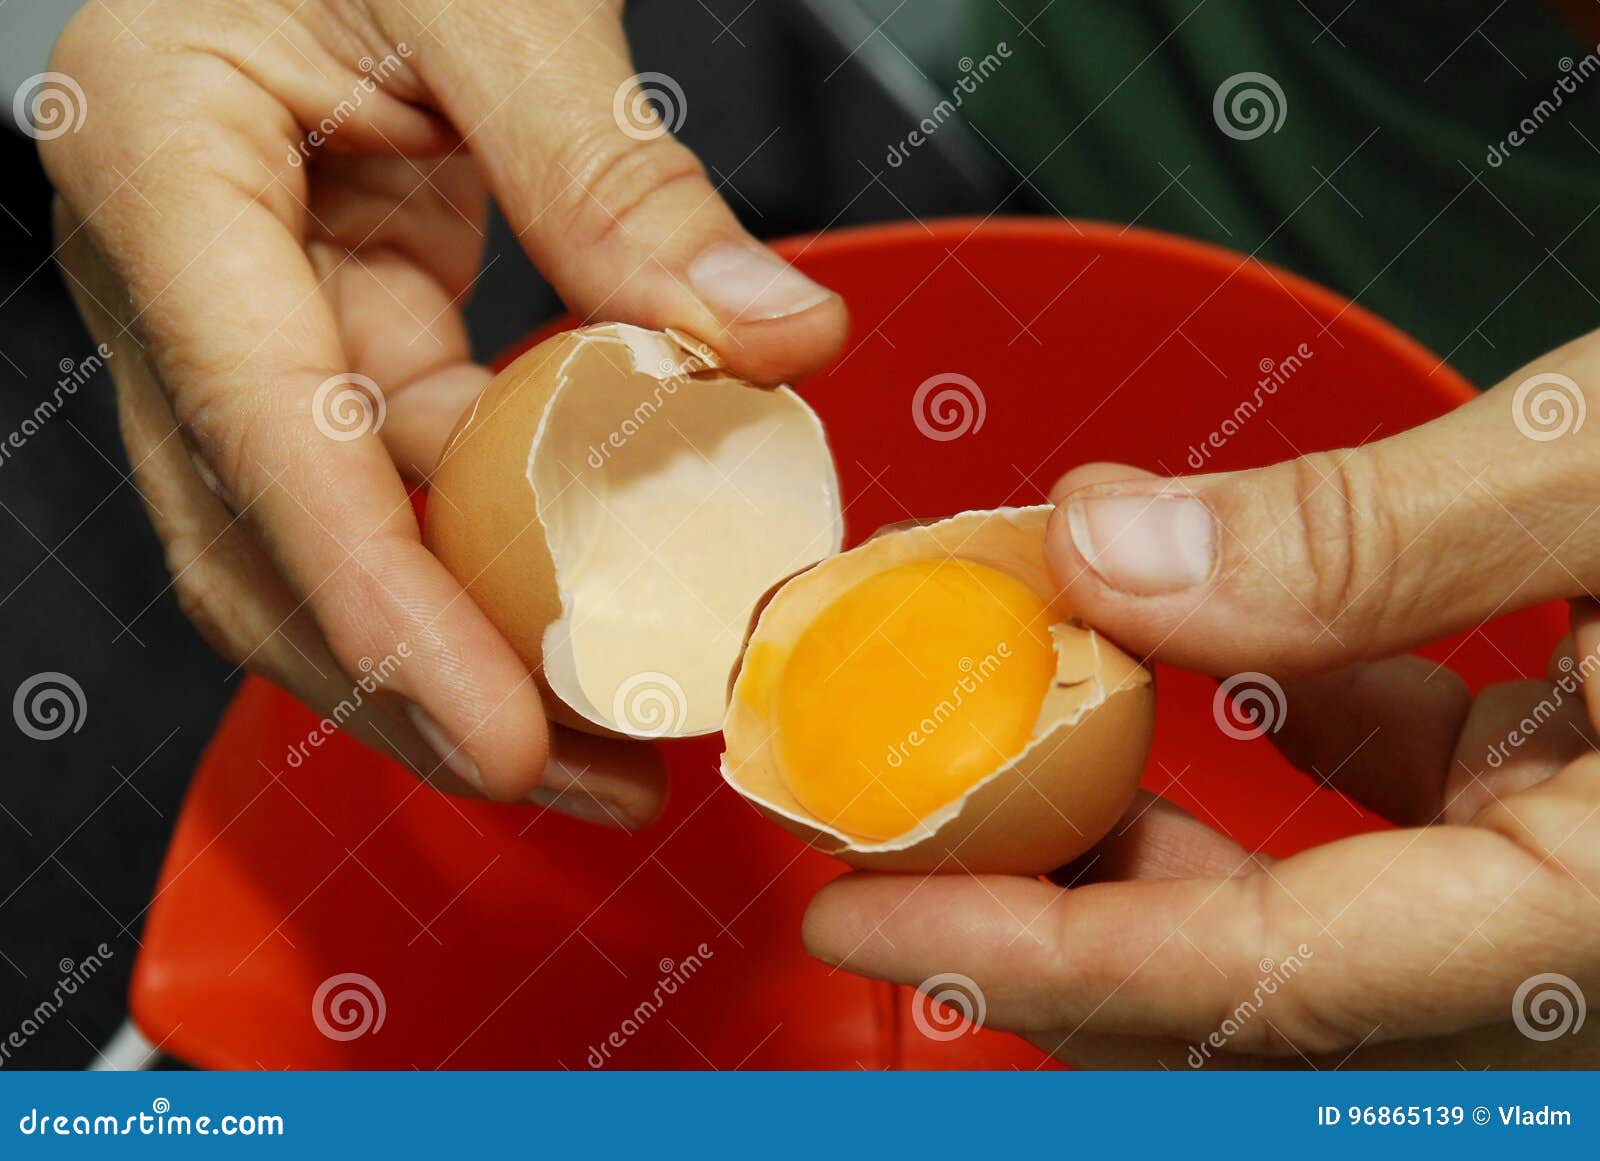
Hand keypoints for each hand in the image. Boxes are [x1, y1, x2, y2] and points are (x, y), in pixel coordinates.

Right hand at [41, 0, 845, 822]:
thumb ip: (611, 169)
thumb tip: (764, 334)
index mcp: (165, 167)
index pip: (264, 436)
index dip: (378, 607)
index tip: (497, 731)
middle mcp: (178, 270)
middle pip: (268, 539)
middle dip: (412, 683)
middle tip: (571, 775)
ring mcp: (247, 310)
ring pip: (337, 529)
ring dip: (464, 641)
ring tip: (604, 732)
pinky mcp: (331, 324)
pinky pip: (403, 466)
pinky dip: (497, 543)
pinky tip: (588, 594)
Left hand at [804, 336, 1599, 1066]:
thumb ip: (1362, 536)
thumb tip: (1103, 554)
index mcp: (1599, 915)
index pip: (1248, 985)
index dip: (1023, 957)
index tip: (853, 916)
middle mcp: (1583, 946)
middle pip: (1250, 983)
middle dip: (1050, 901)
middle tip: (895, 815)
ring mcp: (1580, 885)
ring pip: (1312, 915)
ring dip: (1152, 819)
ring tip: (1026, 706)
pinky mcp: (1590, 812)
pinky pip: (1404, 823)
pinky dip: (1295, 734)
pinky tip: (1239, 646)